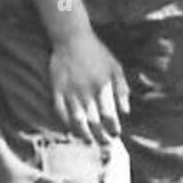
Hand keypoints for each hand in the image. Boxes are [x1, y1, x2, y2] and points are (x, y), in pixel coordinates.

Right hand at [49, 27, 131, 143]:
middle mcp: (86, 92)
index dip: (113, 128)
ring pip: (76, 121)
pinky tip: (72, 129)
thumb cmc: (97, 53)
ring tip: (88, 141)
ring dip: (83, 134)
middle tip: (105, 144)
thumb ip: (122, 90)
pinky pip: (60, 112)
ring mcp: (70, 92)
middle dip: (100, 136)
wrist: (72, 38)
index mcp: (103, 86)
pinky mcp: (57, 90)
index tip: (116, 134)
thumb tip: (125, 112)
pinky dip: (66, 123)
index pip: (110, 115)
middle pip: (94, 122)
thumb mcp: (115, 68)